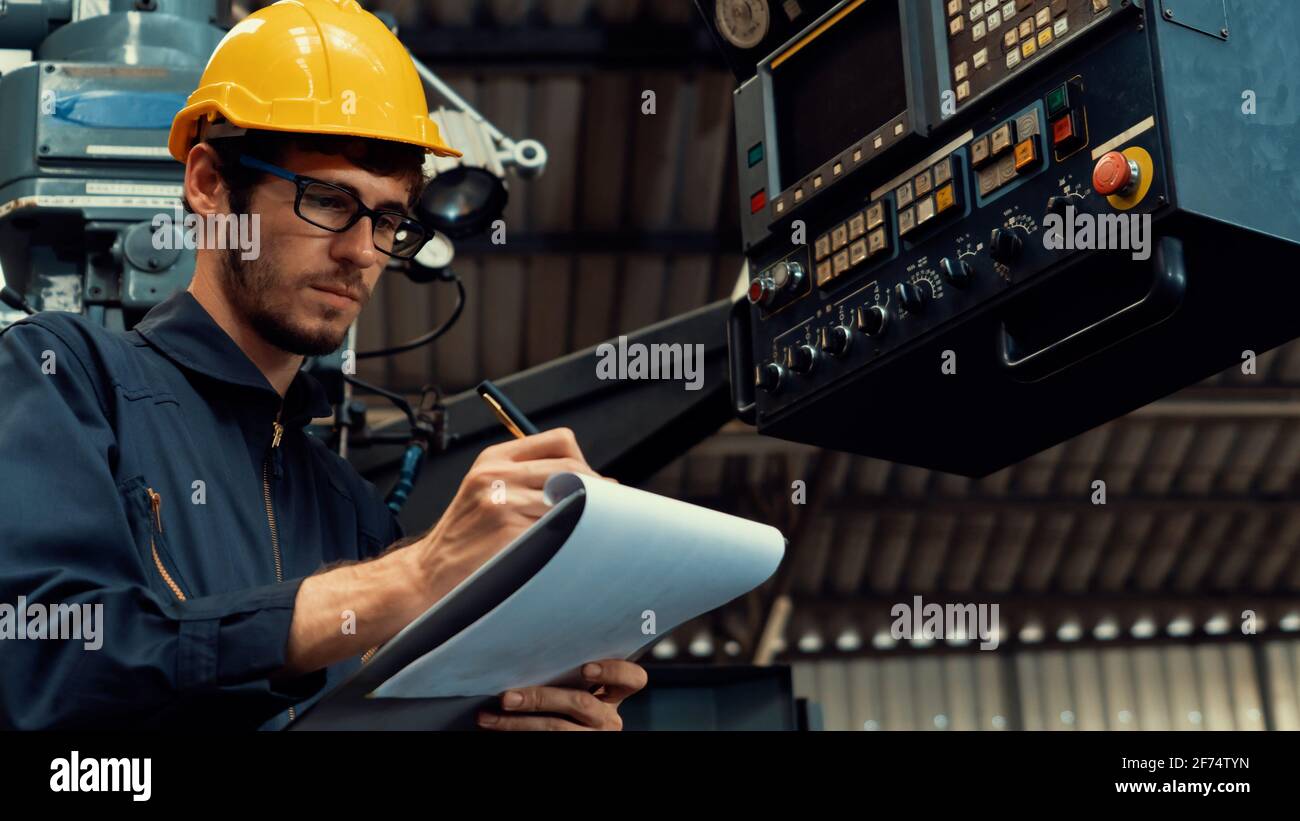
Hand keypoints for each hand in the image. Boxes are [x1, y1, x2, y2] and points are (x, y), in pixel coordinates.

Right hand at [412, 427, 608, 604]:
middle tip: (605, 511)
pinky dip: (571, 536)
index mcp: (495, 458)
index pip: (559, 441)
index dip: (584, 462)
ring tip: (588, 531)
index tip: (596, 483)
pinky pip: (557, 527)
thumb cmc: (465, 537)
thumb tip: (590, 480)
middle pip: (571, 468)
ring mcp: (502, 500)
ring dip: (587, 515)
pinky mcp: (508, 530)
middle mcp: (497, 473)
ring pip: (570, 497)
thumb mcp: (486, 490)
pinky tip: (569, 547)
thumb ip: (527, 477)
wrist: (429, 572)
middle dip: (595, 489)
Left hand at [477, 659, 647, 730]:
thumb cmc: (564, 700)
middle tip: (507, 697)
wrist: (563, 732)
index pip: (632, 679)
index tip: (585, 668)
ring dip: (517, 722)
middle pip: (580, 702)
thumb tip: (529, 642)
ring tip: (490, 716)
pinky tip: (493, 725)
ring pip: (557, 728)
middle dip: (540, 698)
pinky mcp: (574, 747)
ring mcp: (591, 736)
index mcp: (613, 696)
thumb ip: (569, 671)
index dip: (614, 671)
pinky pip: (547, 740)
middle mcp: (607, 718)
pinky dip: (515, 731)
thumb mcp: (577, 687)